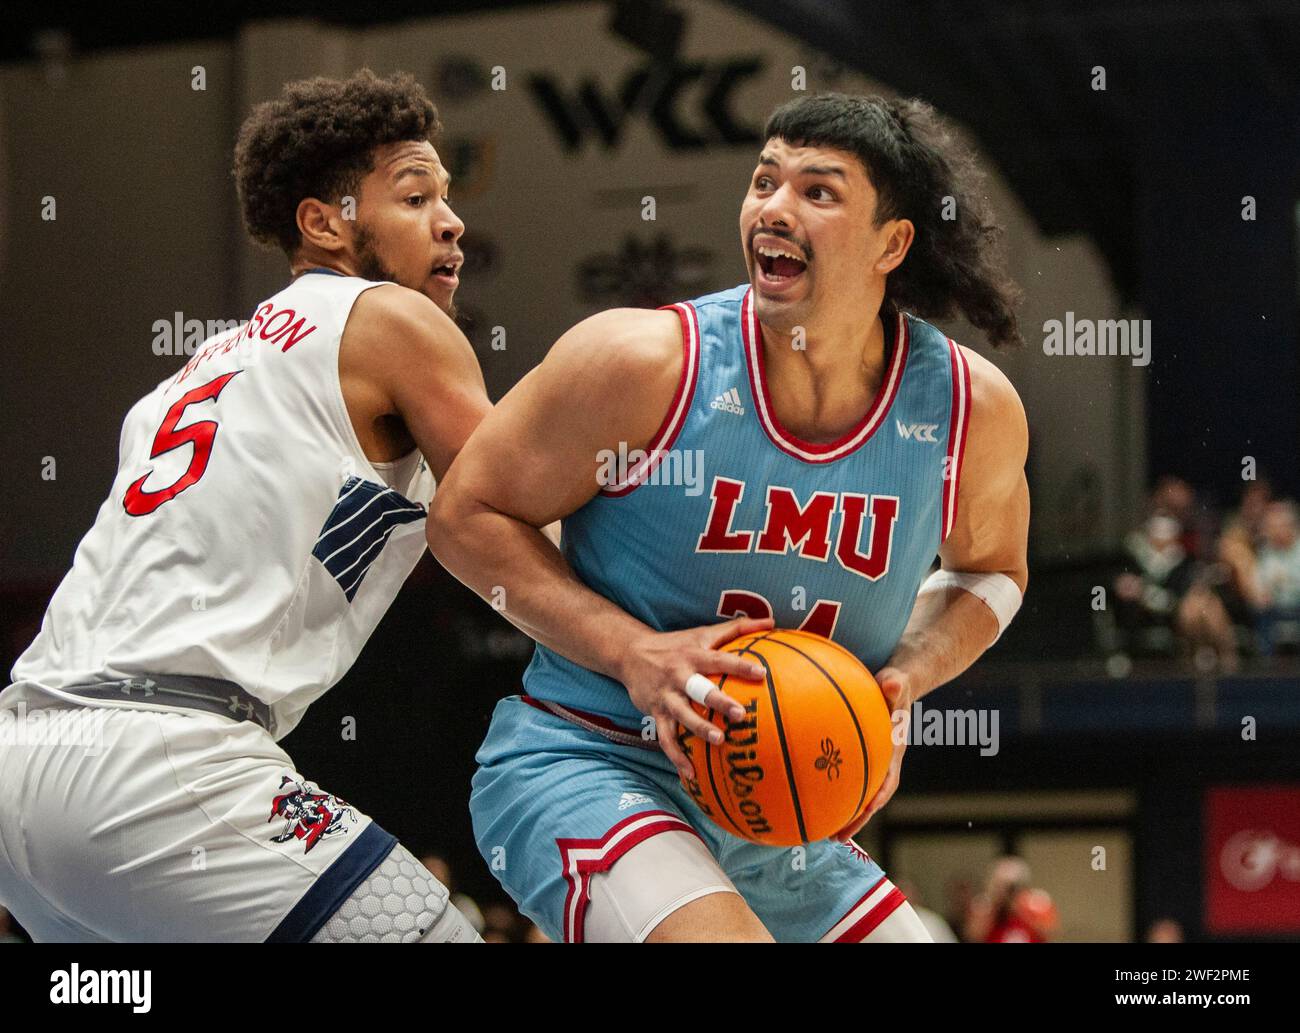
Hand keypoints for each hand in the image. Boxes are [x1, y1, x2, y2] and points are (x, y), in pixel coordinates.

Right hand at [618, 616, 774, 780]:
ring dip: (699, 729)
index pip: (720, 660)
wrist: (630, 654)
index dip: (739, 666)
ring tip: (719, 741)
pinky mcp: (655, 713)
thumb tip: (771, 621)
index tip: (762, 674)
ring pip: (682, 715)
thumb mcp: (703, 632)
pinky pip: (666, 739)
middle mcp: (679, 675)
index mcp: (693, 655)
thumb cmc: (676, 644)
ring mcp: (666, 696)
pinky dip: (677, 757)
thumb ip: (738, 628)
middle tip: (740, 714)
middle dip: (718, 702)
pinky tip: (692, 775)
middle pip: (699, 689)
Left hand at [832, 666, 912, 842]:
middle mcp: (881, 764)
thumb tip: (891, 682)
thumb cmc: (894, 685)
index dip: (878, 797)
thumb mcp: (896, 683)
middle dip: (855, 820)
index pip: (888, 780)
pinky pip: (836, 776)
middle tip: (835, 838)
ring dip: (838, 813)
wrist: (893, 686)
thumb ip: (895, 685)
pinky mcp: (851, 758)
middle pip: (869, 799)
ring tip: (816, 832)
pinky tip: (799, 793)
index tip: (867, 812)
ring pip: (853, 794)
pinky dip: (823, 787)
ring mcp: (867, 763)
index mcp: (893, 752)